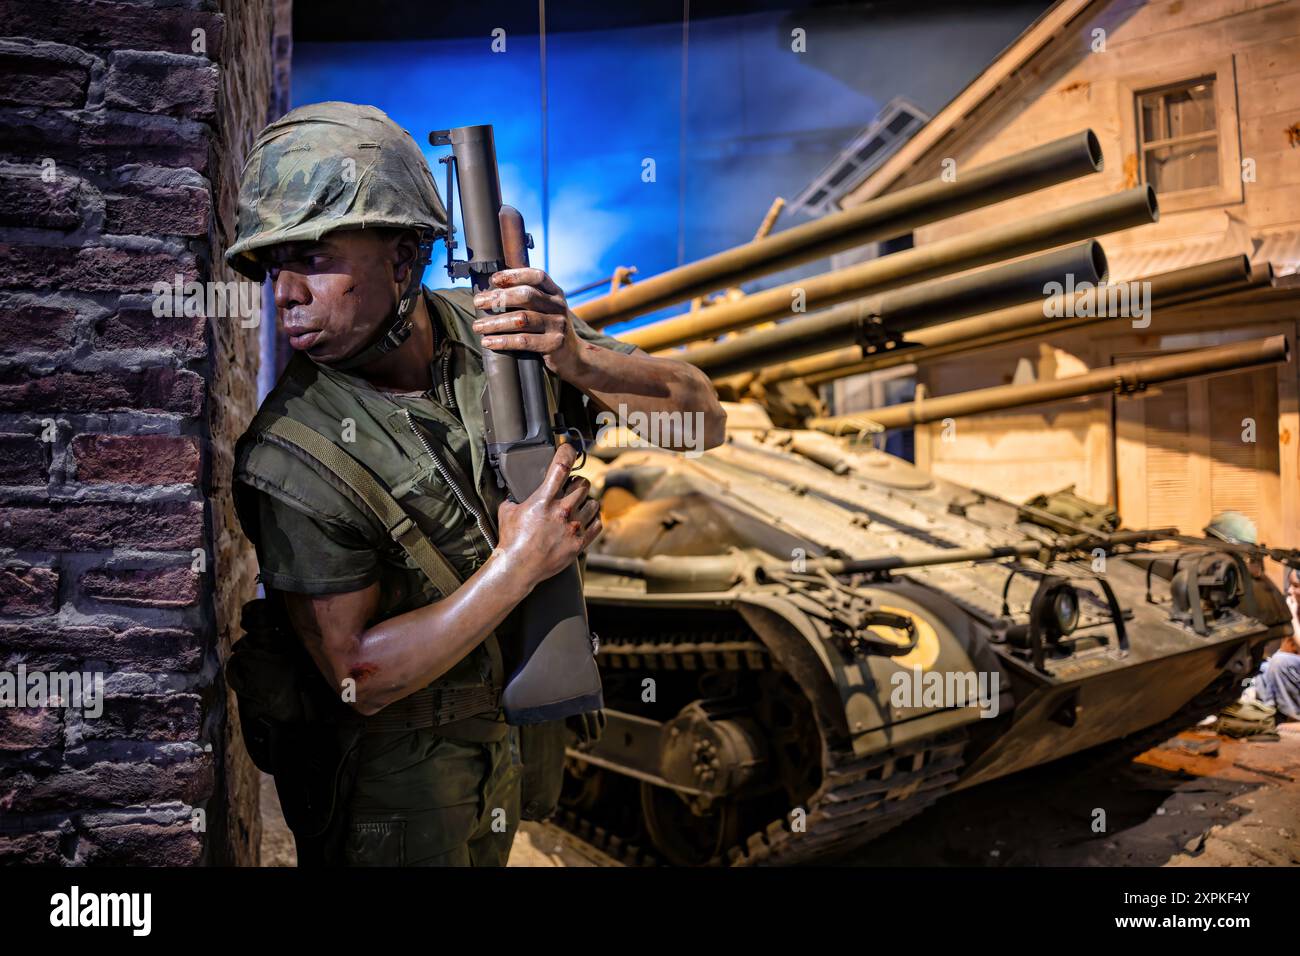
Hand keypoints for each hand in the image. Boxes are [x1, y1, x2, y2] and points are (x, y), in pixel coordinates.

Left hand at [472, 268, 582, 377]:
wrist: (574, 357)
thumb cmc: (551, 330)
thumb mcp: (546, 309)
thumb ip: (529, 299)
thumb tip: (491, 293)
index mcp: (555, 293)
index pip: (536, 276)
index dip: (514, 275)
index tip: (494, 279)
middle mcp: (558, 306)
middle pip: (526, 296)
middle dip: (498, 298)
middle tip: (478, 302)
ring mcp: (558, 325)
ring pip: (521, 319)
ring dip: (495, 322)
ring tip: (478, 326)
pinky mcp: (554, 344)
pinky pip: (523, 341)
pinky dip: (503, 341)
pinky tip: (488, 342)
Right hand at [495, 442, 601, 587]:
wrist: (518, 568)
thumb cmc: (511, 541)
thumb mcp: (507, 512)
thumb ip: (513, 499)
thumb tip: (513, 495)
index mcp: (544, 500)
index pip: (561, 467)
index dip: (567, 452)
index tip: (568, 448)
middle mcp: (562, 511)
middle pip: (583, 483)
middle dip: (578, 482)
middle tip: (572, 487)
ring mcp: (573, 527)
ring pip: (594, 503)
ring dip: (587, 502)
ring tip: (579, 506)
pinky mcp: (579, 543)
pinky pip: (597, 524)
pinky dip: (594, 520)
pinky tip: (586, 520)